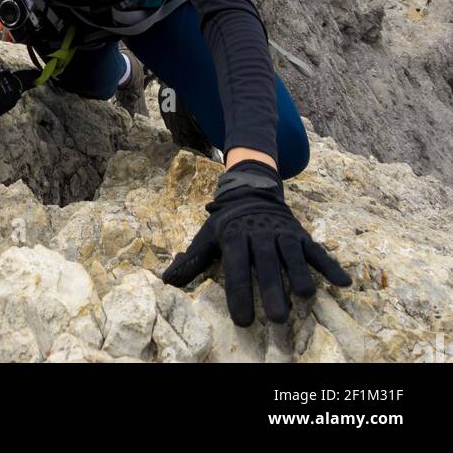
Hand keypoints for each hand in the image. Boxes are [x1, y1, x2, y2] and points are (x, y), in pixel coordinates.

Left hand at [161, 160, 351, 325]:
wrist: (250, 189)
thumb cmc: (226, 223)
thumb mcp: (206, 237)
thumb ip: (191, 261)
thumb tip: (166, 282)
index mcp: (234, 237)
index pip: (236, 266)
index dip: (239, 293)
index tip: (243, 320)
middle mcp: (260, 234)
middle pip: (267, 263)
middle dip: (273, 290)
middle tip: (278, 319)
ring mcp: (283, 233)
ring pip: (293, 254)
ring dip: (300, 274)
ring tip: (306, 296)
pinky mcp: (301, 234)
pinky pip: (318, 250)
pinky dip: (330, 265)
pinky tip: (343, 282)